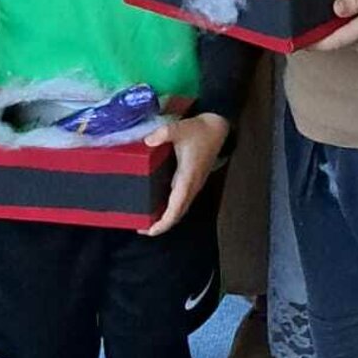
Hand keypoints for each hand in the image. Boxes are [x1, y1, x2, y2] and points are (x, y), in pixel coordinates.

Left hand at [146, 111, 228, 236]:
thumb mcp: (181, 128)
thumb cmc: (200, 129)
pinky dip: (169, 209)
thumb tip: (147, 141)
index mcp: (188, 178)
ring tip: (146, 220)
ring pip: (179, 210)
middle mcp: (192, 186)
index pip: (175, 209)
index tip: (148, 231)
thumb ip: (164, 133)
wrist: (217, 127)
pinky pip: (180, 202)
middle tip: (140, 228)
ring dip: (165, 219)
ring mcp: (193, 185)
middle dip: (160, 226)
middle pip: (177, 215)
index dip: (163, 223)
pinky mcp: (192, 182)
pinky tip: (157, 205)